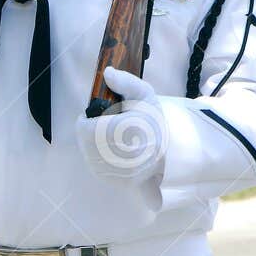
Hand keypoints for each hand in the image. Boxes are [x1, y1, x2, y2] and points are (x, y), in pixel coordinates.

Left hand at [76, 67, 167, 182]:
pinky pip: (96, 169)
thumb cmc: (153, 121)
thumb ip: (126, 82)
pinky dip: (98, 159)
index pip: (86, 129)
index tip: (95, 115)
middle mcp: (124, 156)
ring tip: (107, 137)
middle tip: (101, 124)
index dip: (86, 119)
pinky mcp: (118, 182)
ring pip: (88, 156)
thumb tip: (107, 73)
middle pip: (85, 142)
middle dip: (88, 131)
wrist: (170, 151)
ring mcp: (120, 172)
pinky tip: (111, 151)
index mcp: (128, 132)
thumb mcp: (144, 95)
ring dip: (91, 145)